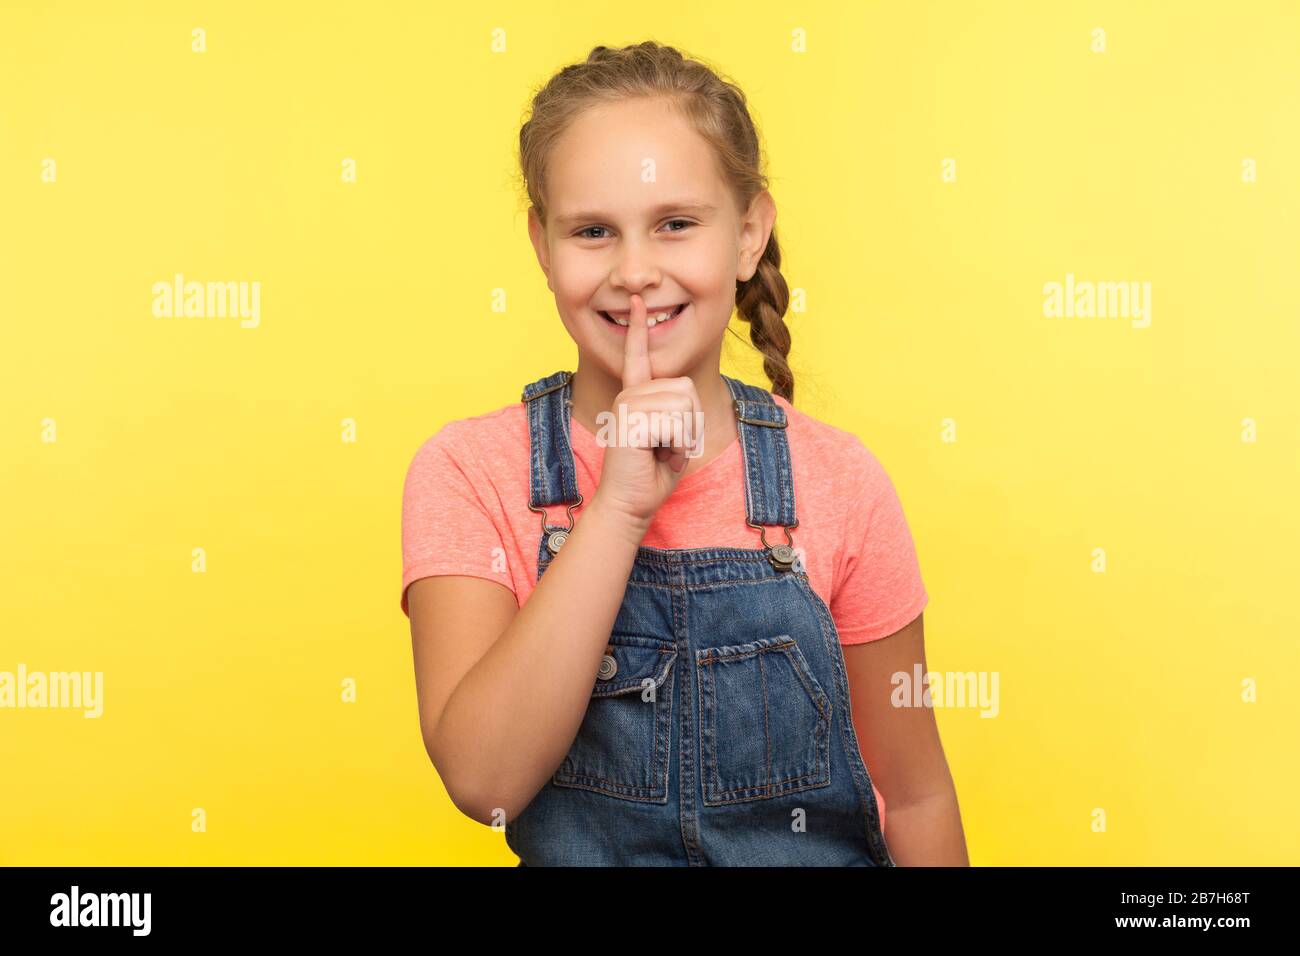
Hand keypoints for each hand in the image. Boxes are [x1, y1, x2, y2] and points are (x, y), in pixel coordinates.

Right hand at [590, 293, 703, 527]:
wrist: (629, 505)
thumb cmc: (651, 476)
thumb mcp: (672, 439)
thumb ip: (678, 415)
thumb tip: (684, 399)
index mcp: (636, 395)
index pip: (638, 356)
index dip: (639, 328)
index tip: (637, 301)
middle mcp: (629, 394)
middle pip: (686, 390)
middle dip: (689, 424)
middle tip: (667, 447)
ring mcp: (627, 404)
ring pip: (684, 406)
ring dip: (683, 437)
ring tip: (660, 452)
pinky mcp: (631, 419)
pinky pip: (676, 422)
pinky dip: (677, 446)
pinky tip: (656, 456)